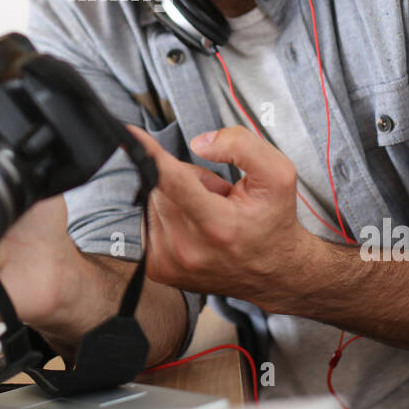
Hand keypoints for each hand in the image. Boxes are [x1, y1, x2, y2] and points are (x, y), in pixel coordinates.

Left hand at [128, 124, 312, 309]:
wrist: (274, 272)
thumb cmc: (273, 222)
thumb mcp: (277, 174)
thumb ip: (242, 146)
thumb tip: (199, 143)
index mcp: (217, 226)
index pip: (172, 181)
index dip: (150, 154)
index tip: (130, 136)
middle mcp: (188, 248)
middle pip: (162, 185)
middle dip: (186, 178)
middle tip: (217, 195)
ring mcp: (169, 261)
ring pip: (153, 200)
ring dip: (176, 198)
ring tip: (208, 214)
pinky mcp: (158, 267)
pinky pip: (148, 220)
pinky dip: (168, 215)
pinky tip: (194, 227)